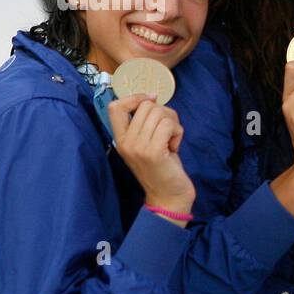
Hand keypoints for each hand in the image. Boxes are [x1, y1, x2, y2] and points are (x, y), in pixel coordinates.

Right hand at [108, 94, 194, 216]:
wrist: (168, 197)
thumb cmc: (162, 168)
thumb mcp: (147, 143)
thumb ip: (145, 123)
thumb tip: (152, 97)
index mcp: (120, 138)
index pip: (115, 106)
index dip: (135, 98)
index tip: (152, 101)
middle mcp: (125, 142)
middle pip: (145, 106)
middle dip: (164, 113)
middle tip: (168, 132)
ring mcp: (137, 147)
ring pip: (159, 113)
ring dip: (173, 124)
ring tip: (170, 141)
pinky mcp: (153, 152)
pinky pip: (169, 125)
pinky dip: (178, 132)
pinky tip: (174, 147)